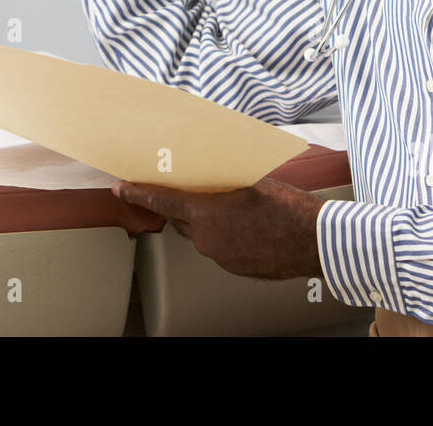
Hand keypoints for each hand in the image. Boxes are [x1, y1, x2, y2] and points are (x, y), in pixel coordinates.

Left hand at [112, 177, 326, 279]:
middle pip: (181, 218)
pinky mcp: (234, 267)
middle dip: (183, 205)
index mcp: (206, 213)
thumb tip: (210, 164)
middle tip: (194, 192)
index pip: (161, 201)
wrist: (312, 241)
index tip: (120, 188)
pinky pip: (219, 247)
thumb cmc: (286, 207)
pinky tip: (246, 227)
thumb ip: (221, 175)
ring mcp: (219, 256)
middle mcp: (206, 238)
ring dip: (208, 221)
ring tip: (234, 209)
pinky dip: (225, 236)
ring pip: (202, 234)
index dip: (138, 193)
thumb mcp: (250, 180)